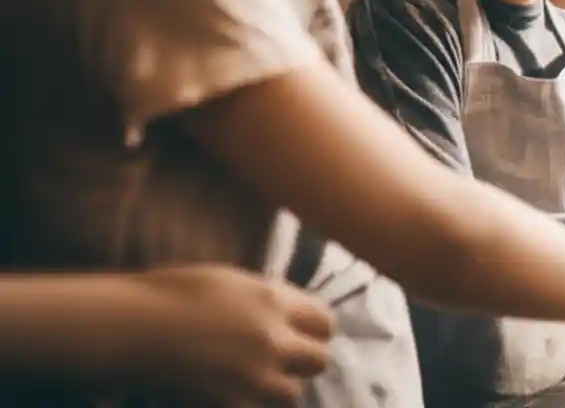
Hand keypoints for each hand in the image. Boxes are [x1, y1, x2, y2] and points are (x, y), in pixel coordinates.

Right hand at [126, 265, 332, 405]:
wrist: (127, 327)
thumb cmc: (168, 295)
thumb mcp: (229, 282)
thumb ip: (268, 298)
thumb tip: (291, 313)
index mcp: (273, 300)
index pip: (324, 322)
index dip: (314, 331)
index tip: (301, 336)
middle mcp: (273, 338)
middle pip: (318, 360)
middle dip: (301, 362)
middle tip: (278, 362)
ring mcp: (254, 375)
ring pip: (291, 393)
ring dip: (275, 388)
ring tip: (249, 380)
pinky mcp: (233, 404)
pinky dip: (248, 403)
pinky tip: (227, 393)